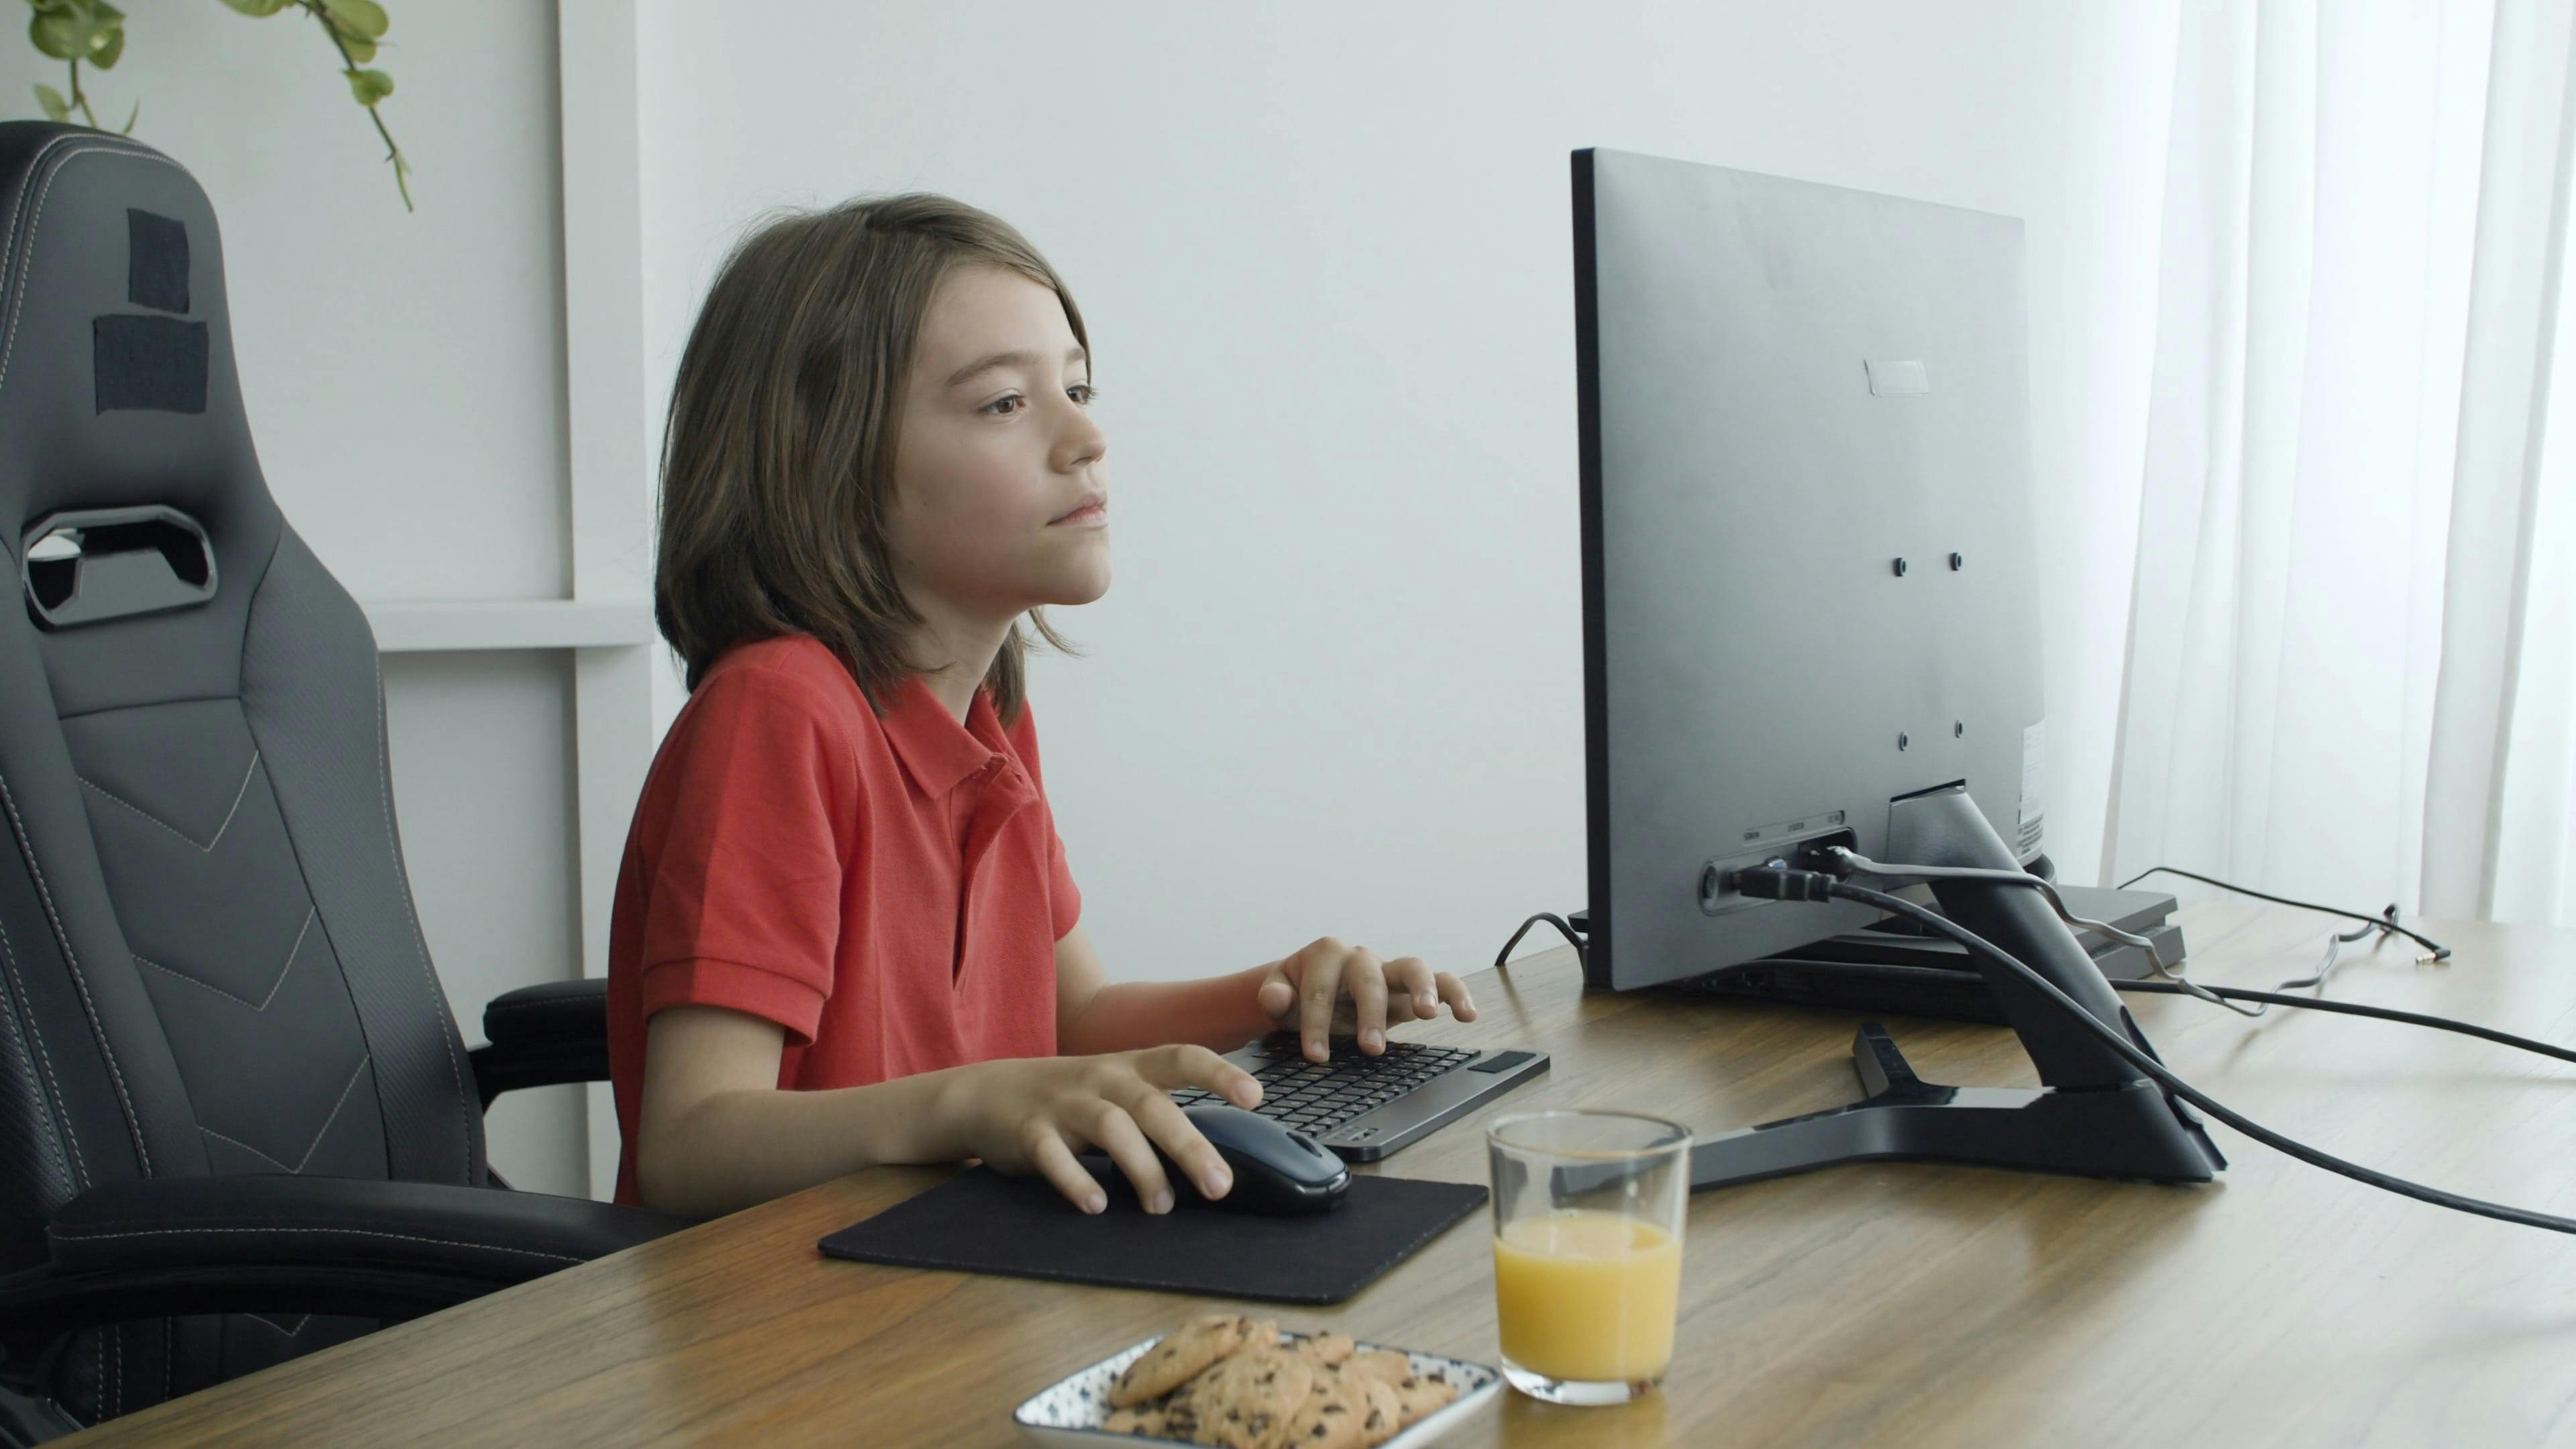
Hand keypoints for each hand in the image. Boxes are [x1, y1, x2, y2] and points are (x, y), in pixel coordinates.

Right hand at [950, 1045, 1263, 1215]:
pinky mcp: (1028, 1131)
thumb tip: (1215, 1157)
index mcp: (1130, 1067)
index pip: (1182, 1057)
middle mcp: (1101, 1080)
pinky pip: (1053, 1155)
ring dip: (1141, 1167)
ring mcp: (1064, 1104)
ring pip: (1110, 1127)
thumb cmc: (1069, 1098)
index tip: (1255, 1097)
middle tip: (1219, 1187)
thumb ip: (1158, 1111)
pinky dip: (1076, 1180)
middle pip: (1151, 1105)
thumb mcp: (1114, 1089)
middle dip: (1189, 1145)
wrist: (985, 1093)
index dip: (1220, 1073)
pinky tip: (1095, 1205)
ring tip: (1161, 1205)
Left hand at [1254, 937, 1477, 1062]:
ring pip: (1413, 968)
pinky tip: (1468, 1014)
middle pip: (1369, 977)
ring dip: (1422, 989)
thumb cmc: (1298, 991)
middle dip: (1370, 1012)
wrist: (1313, 988)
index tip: (1316, 1055)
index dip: (1317, 1022)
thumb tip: (1274, 998)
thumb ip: (1274, 994)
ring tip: (1429, 1014)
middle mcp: (1361, 956)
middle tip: (1370, 1047)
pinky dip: (1456, 993)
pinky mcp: (1411, 986)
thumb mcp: (1279, 992)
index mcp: (1326, 953)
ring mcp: (1389, 969)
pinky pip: (1442, 981)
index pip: (1321, 988)